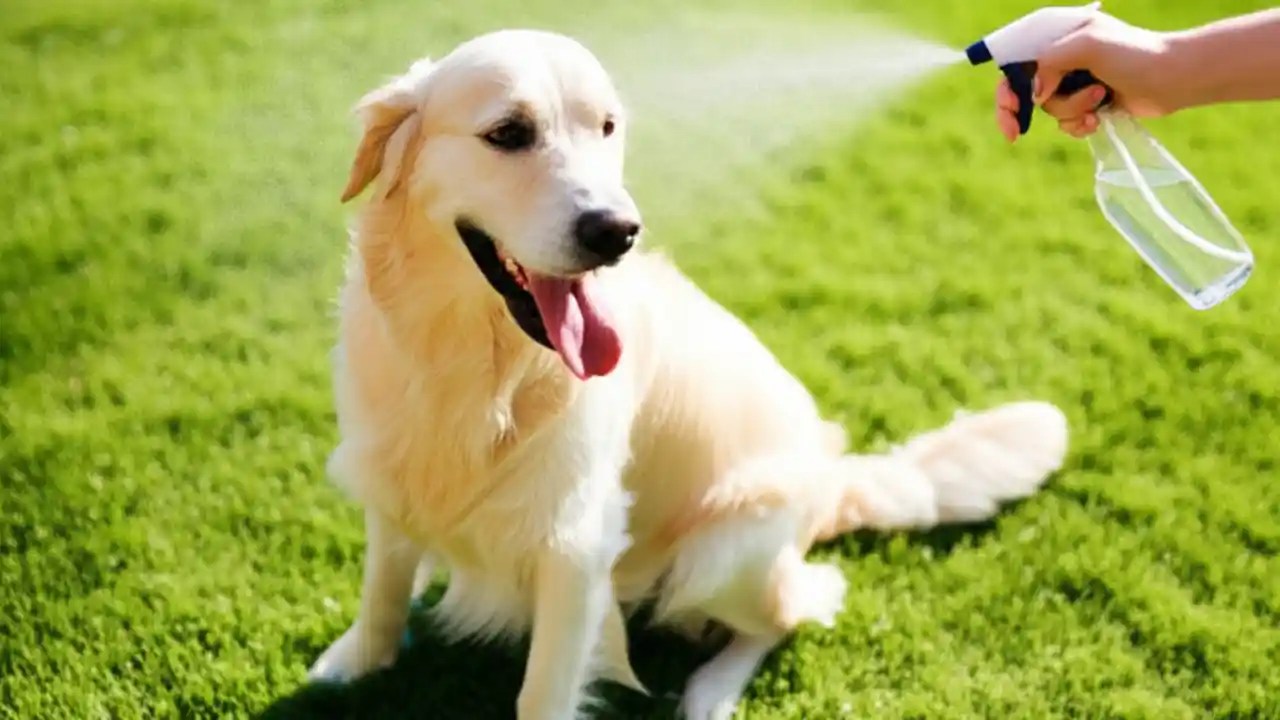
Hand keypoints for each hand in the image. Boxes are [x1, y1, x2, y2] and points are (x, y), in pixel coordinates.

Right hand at [995, 12, 1177, 141]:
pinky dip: (1078, 124)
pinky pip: (1066, 121)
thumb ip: (1049, 63)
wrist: (1173, 78)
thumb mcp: (1086, 45)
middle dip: (1022, 111)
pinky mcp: (1089, 102)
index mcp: (1058, 34)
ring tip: (1098, 100)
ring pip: (1049, 107)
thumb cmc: (1134, 54)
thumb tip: (1035, 95)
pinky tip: (1097, 119)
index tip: (1009, 109)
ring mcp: (1076, 81)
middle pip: (1024, 88)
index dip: (1006, 85)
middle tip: (1016, 133)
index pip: (1015, 58)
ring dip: (1070, 110)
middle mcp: (1063, 56)